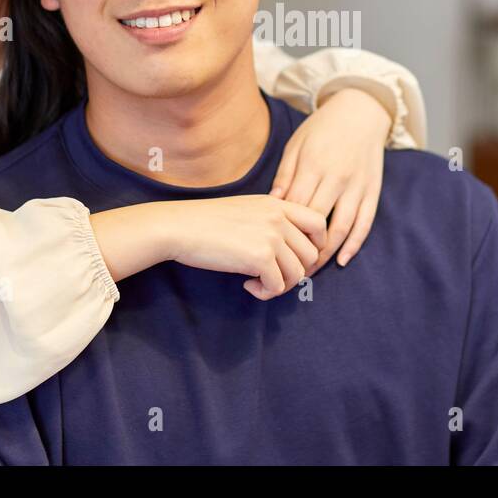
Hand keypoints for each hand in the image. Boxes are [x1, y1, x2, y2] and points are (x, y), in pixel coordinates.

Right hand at [162, 196, 327, 299]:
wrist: (179, 227)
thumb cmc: (205, 222)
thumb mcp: (246, 209)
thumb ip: (270, 221)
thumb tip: (288, 249)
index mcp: (277, 204)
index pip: (319, 222)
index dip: (317, 245)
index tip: (299, 258)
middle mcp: (278, 218)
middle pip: (311, 254)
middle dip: (296, 271)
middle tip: (273, 276)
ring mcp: (271, 236)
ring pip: (297, 273)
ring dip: (280, 285)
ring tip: (257, 282)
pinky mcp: (260, 257)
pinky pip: (278, 286)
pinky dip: (265, 292)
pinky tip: (247, 285)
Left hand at [270, 87, 389, 272]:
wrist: (361, 111)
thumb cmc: (322, 128)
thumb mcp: (297, 144)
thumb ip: (286, 174)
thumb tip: (273, 203)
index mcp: (314, 166)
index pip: (295, 208)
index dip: (283, 230)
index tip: (269, 246)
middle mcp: (337, 178)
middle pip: (316, 223)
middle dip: (300, 248)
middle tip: (284, 267)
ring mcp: (358, 186)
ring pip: (342, 228)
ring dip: (325, 253)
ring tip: (309, 271)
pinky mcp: (373, 191)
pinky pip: (365, 223)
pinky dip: (354, 244)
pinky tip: (341, 260)